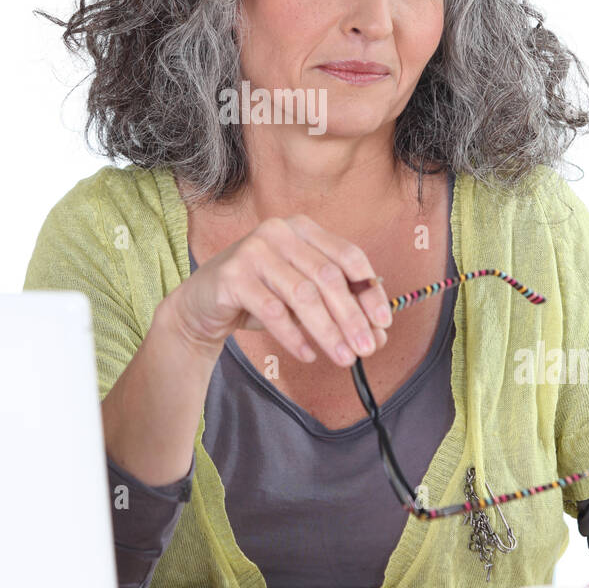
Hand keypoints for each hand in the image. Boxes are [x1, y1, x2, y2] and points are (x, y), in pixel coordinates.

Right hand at [165, 214, 391, 365]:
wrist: (203, 304)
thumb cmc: (261, 297)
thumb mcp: (302, 300)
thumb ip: (338, 311)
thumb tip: (380, 335)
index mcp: (302, 229)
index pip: (347, 255)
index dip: (369, 290)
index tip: (384, 322)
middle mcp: (279, 231)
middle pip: (328, 277)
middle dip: (352, 317)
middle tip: (368, 349)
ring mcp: (253, 250)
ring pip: (302, 295)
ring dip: (328, 331)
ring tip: (344, 359)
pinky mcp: (232, 275)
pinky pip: (272, 310)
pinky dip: (294, 336)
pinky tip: (308, 355)